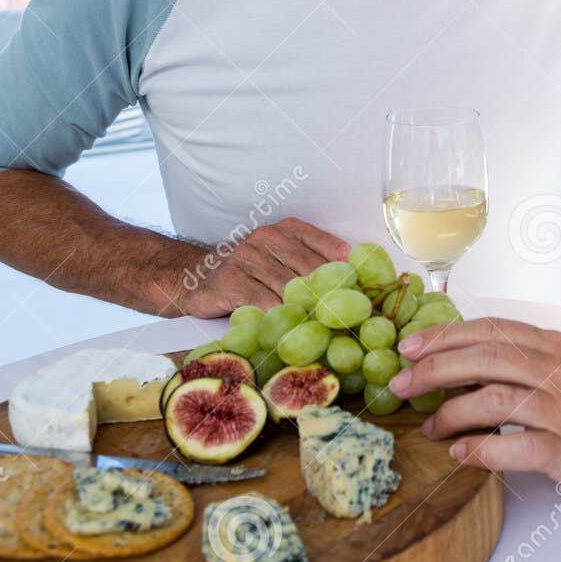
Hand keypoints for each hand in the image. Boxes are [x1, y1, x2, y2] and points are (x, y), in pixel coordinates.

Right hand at [161, 217, 349, 317]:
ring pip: (288, 288)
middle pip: (310, 269)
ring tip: (328, 328)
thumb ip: (312, 263)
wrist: (192, 277)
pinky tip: (293, 332)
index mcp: (287, 229)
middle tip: (352, 317)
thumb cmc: (249, 273)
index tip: (368, 287)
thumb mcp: (281, 259)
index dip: (347, 267)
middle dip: (331, 295)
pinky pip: (263, 303)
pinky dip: (280, 320)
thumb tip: (357, 281)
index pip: (325, 245)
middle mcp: (268, 237)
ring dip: (308, 310)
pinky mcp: (231, 280)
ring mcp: (248, 257)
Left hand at [393, 318, 560, 496]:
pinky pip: (515, 446)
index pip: (493, 329)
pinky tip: (461, 455)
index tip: (410, 347)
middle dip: (433, 370)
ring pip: (494, 399)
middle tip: (401, 386)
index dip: (446, 335)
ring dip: (451, 413)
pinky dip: (479, 450)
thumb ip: (523, 363)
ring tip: (432, 428)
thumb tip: (457, 365)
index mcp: (557, 346)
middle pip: (486, 358)